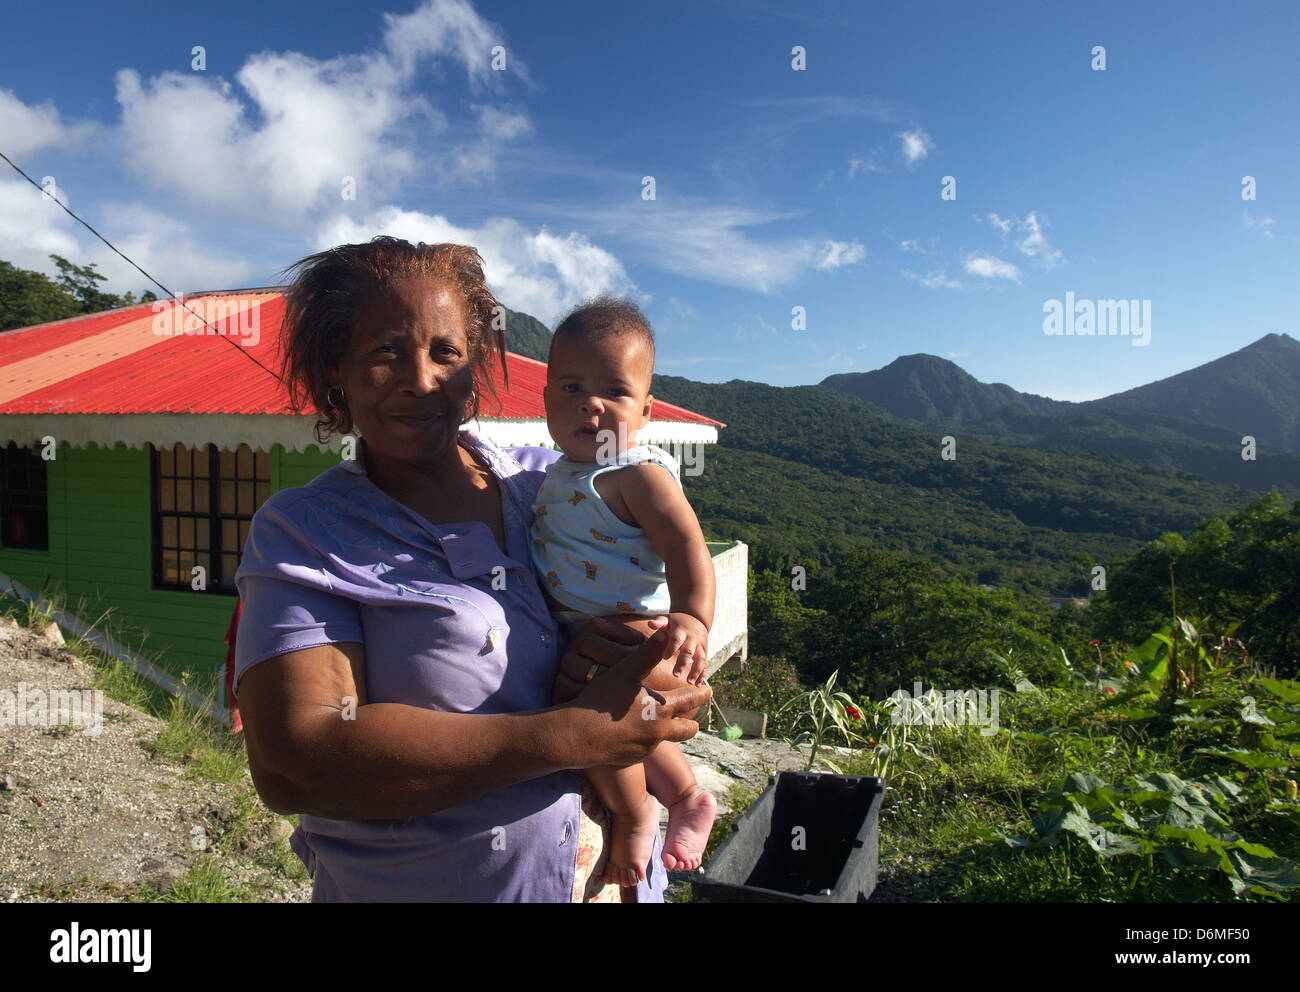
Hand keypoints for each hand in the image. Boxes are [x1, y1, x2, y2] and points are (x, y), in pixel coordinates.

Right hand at [565, 625, 710, 767]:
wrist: (578, 736)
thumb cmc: (601, 700)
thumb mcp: (625, 672)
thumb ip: (647, 654)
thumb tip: (665, 634)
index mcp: (662, 709)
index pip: (690, 700)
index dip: (701, 693)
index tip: (709, 689)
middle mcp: (659, 731)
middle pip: (688, 729)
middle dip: (693, 721)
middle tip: (694, 715)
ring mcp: (647, 747)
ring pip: (667, 739)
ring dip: (669, 730)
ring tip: (665, 721)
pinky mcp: (634, 758)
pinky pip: (648, 747)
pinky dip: (648, 738)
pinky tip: (636, 731)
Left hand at [665, 612, 709, 685]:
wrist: (696, 619)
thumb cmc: (677, 622)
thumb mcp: (668, 620)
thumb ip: (659, 622)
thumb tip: (650, 623)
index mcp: (681, 631)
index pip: (676, 639)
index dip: (671, 648)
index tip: (664, 657)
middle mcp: (692, 638)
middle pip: (689, 651)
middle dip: (683, 663)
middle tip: (675, 675)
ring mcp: (700, 645)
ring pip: (701, 659)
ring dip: (696, 671)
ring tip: (689, 682)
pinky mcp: (704, 652)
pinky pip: (705, 663)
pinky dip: (702, 674)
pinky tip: (698, 685)